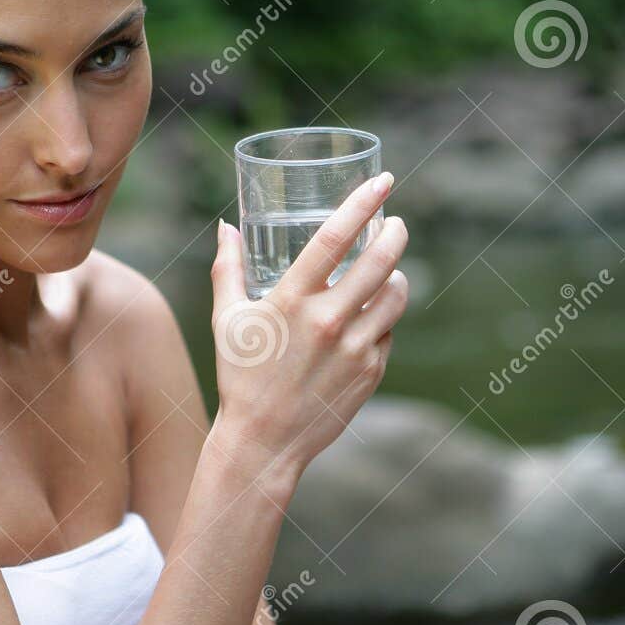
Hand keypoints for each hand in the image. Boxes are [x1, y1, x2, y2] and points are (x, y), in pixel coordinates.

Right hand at [210, 171, 408, 478]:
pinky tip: (372, 315)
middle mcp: (328, 321)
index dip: (363, 203)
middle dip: (394, 233)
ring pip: (397, 295)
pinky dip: (385, 317)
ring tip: (388, 268)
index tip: (384, 181)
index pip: (335, 238)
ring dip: (397, 274)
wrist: (263, 443)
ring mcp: (355, 348)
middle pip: (381, 261)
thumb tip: (227, 228)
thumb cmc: (242, 376)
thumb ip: (227, 269)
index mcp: (291, 301)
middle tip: (395, 222)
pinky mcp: (372, 372)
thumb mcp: (227, 319)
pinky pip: (390, 331)